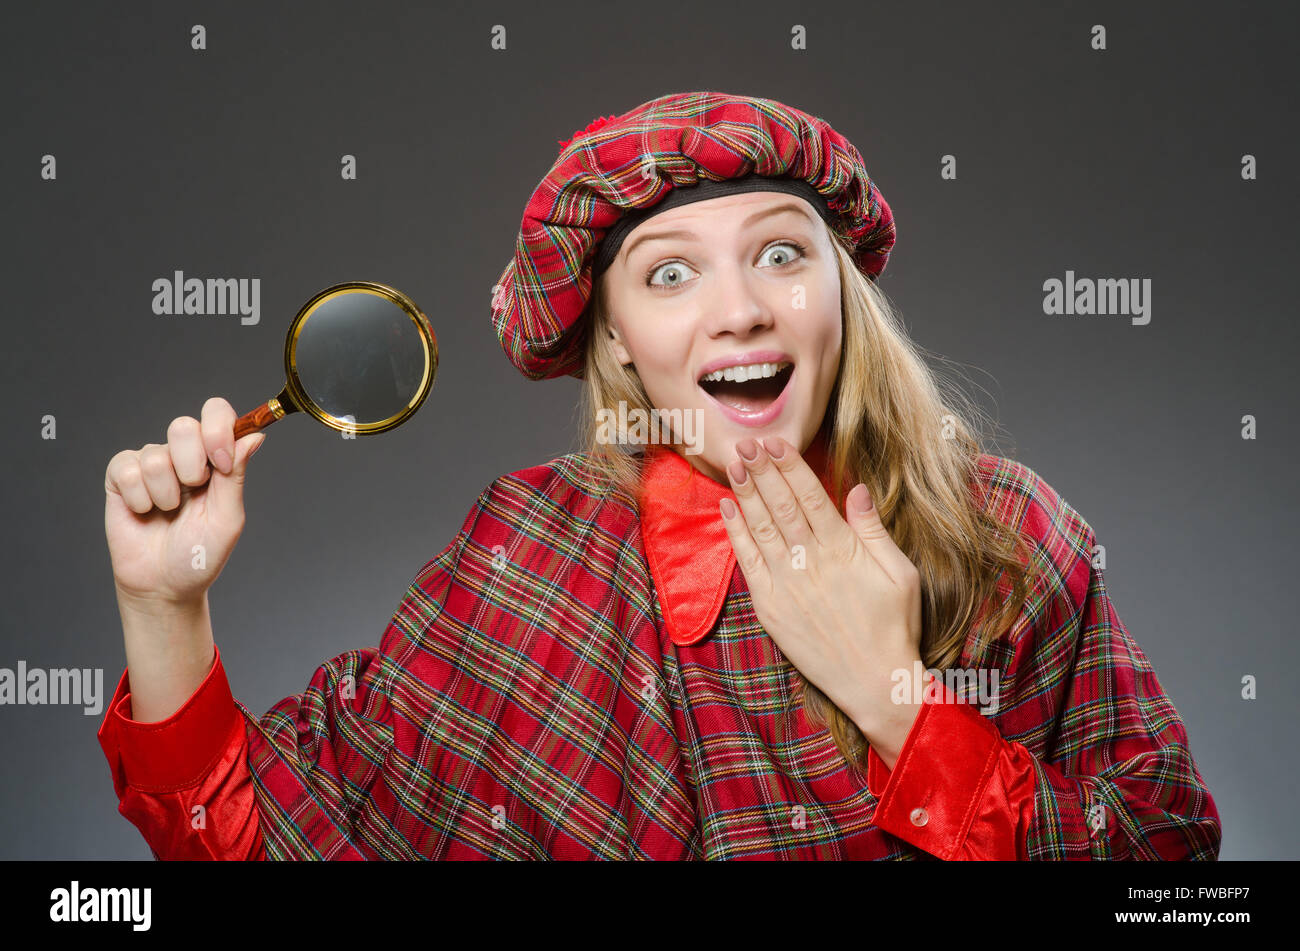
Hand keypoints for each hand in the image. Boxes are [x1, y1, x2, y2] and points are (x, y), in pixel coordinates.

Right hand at [104, 396, 264, 608]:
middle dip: (191, 464)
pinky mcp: (121, 476)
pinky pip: (127, 468)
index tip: (221, 461)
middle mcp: (184, 456)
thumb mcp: (227, 518)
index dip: (218, 428)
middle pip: (183, 426)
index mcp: (215, 460)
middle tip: (193, 492)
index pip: (216, 415)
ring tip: (168, 512)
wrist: (163, 585)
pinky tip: (145, 512)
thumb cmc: (200, 554)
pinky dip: (139, 497)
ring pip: (155, 454)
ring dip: (166, 493)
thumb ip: (237, 475)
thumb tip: (255, 435)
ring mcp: (152, 463)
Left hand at [718, 435, 923, 760]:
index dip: (790, 465)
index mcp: (843, 548)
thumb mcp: (900, 572)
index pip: (810, 494)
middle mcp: (810, 561)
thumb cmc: (894, 626)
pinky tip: (727, 508)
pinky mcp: (769, 607)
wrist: (875, 681)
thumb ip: (873, 529)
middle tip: (746, 442)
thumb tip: (857, 488)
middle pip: (779, 504)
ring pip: (760, 527)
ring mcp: (786, 584)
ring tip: (734, 463)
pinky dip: (735, 532)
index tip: (776, 442)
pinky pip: (747, 561)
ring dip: (745, 492)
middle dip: (761, 470)